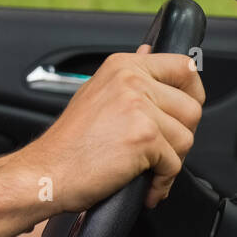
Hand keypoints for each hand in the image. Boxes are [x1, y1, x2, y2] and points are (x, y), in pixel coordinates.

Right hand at [20, 45, 203, 211]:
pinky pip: (174, 164)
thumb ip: (130, 79)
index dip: (191, 93)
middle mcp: (131, 81)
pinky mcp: (144, 137)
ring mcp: (138, 108)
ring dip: (168, 161)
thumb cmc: (66, 144)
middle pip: (191, 108)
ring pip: (186, 138)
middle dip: (178, 136)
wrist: (45, 171)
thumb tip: (149, 52)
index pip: (183, 67)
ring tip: (142, 168)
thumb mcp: (96, 96)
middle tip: (154, 150)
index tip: (181, 112)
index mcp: (122, 67)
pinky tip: (141, 183)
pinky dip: (160, 182)